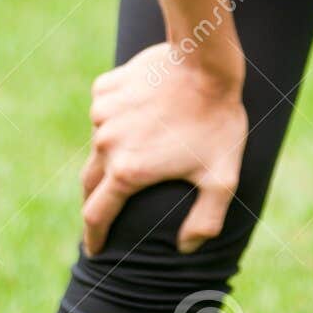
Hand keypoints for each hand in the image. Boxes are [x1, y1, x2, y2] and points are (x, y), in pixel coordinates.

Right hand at [81, 42, 247, 256]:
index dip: (94, 238)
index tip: (94, 251)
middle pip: (90, 182)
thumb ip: (206, 221)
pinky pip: (104, 109)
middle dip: (95, 200)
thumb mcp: (222, 178)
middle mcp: (106, 144)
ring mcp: (103, 113)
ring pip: (99, 142)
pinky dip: (114, 117)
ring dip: (110, 151)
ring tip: (134, 151)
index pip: (97, 215)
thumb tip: (186, 248)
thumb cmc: (217, 120)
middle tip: (106, 209)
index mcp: (128, 172)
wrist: (205, 62)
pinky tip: (136, 114)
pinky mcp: (105, 87)